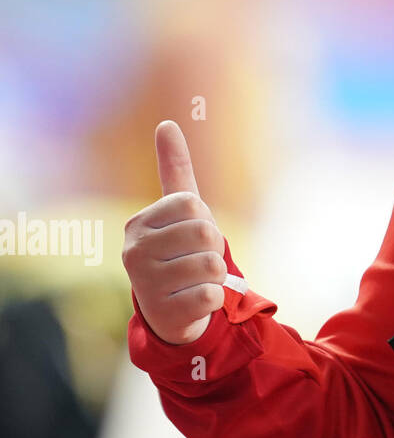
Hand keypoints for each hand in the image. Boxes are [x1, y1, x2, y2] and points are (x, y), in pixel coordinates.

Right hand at [122, 121, 227, 344]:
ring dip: (215, 274)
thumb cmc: (179, 251)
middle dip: (214, 247)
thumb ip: (175, 168)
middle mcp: (134, 252)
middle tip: (196, 260)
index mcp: (139, 223)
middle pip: (205, 233)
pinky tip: (194, 302)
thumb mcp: (178, 211)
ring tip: (195, 281)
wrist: (172, 310)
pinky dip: (214, 298)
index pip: (194, 205)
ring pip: (212, 265)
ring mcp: (146, 285)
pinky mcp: (165, 314)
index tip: (190, 235)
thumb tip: (167, 123)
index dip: (205, 220)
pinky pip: (212, 295)